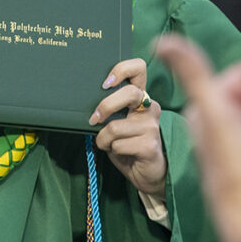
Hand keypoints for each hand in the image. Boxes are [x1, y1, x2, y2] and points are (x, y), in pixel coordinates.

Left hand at [88, 58, 166, 197]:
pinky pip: (118, 144)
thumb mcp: (118, 122)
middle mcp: (150, 107)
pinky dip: (111, 149)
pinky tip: (120, 153)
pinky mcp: (150, 145)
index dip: (122, 69)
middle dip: (106, 106)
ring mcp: (152, 126)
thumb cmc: (128, 144)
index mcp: (141, 97)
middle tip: (94, 118)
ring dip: (104, 138)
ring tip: (109, 143)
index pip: (138, 68)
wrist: (147, 173)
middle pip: (129, 93)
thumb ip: (110, 109)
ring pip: (115, 126)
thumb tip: (88, 104)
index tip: (106, 83)